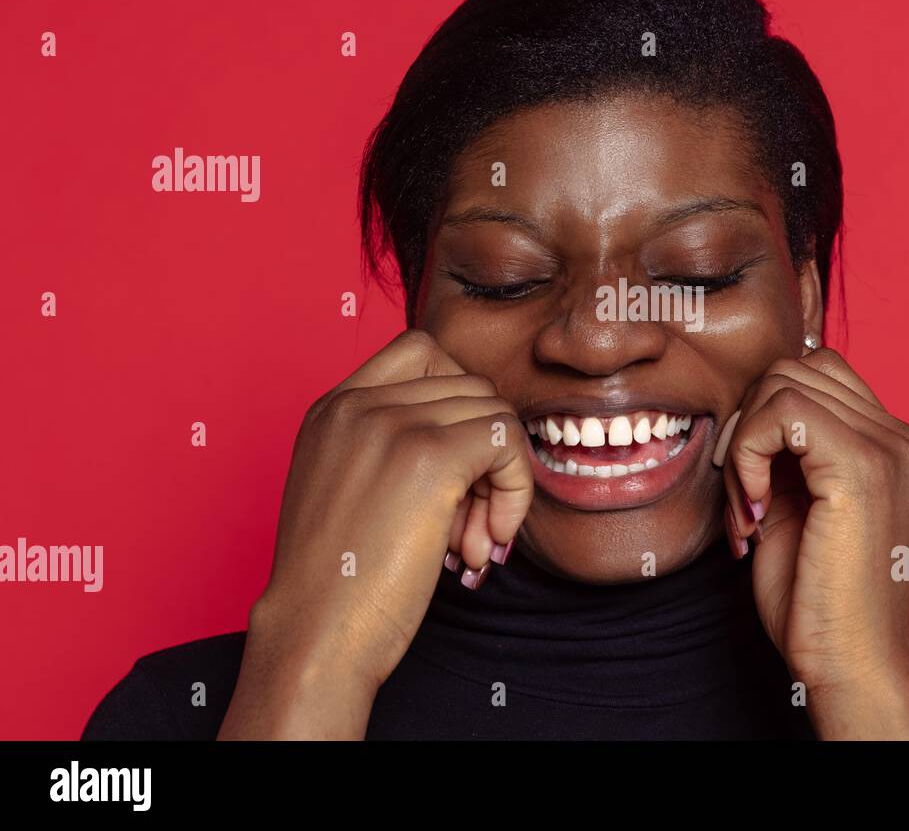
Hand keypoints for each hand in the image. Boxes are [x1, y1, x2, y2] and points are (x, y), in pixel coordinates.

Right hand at [218, 328, 532, 738]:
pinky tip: (487, 540)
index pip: (422, 353)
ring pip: (494, 412)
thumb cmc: (336, 581)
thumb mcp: (346, 489)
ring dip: (499, 479)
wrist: (313, 635)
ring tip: (470, 541)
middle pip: (469, 386)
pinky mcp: (430, 456)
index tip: (454, 469)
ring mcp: (393, 424)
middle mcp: (358, 403)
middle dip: (482, 454)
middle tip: (468, 523)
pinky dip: (515, 489)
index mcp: (332, 407)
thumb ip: (389, 447)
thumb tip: (477, 437)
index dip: (458, 404)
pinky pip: (508, 441)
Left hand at [713, 346, 908, 738]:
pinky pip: (782, 411)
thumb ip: (785, 452)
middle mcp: (900, 437)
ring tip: (749, 510)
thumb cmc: (819, 600)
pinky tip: (755, 508)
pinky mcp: (862, 466)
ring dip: (745, 444)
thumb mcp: (798, 505)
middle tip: (743, 500)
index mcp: (892, 445)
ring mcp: (888, 447)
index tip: (749, 485)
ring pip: (783, 382)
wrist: (851, 664)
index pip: (815, 375)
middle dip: (748, 429)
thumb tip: (747, 406)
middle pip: (795, 369)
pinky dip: (749, 452)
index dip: (763, 419)